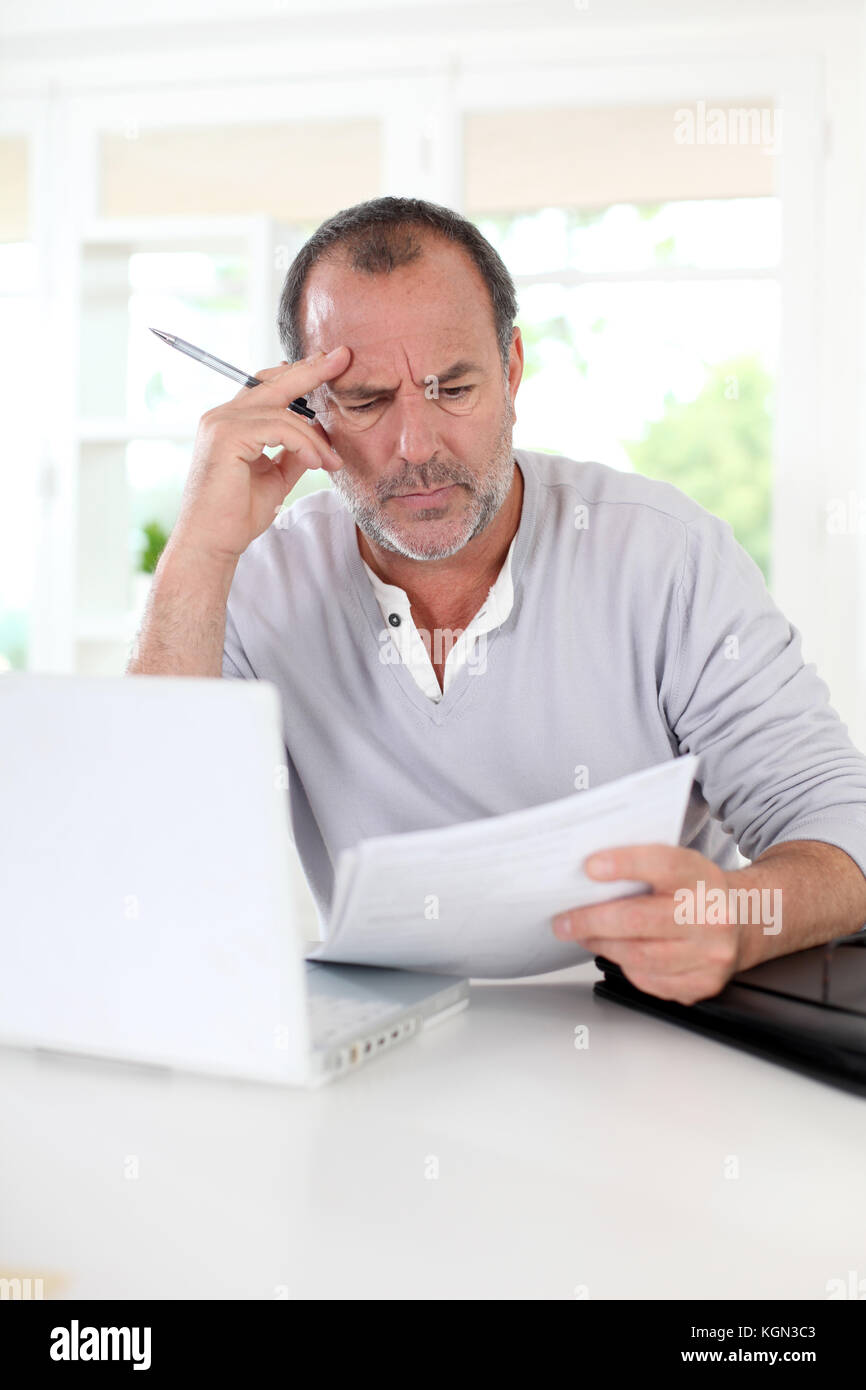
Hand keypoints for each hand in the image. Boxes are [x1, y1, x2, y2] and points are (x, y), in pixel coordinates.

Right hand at [172, 345, 350, 561]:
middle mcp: (222, 416)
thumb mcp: (275, 477)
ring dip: (315, 437)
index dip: (299, 375)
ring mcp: (221, 423)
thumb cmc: (237, 515)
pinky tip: (317, 463)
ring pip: (283, 411)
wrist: (212, 543)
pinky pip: (279, 427)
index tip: (330, 365)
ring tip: (331, 462)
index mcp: (232, 422)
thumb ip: (293, 452)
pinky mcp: (226, 437)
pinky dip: (304, 443)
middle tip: (342, 358)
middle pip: (273, 381)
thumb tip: (317, 436)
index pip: (268, 387)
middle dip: (311, 370)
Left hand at [552, 844, 741, 1004]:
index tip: (590, 867)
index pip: (662, 865)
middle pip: (639, 919)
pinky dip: (625, 967)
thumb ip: (644, 869)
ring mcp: (710, 955)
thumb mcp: (682, 866)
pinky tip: (616, 953)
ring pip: (640, 956)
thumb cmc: (699, 891)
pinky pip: (650, 980)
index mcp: (701, 878)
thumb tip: (587, 875)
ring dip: (602, 946)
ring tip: (583, 935)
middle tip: (563, 921)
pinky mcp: (703, 983)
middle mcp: (710, 917)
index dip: (625, 864)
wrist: (747, 921)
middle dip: (591, 921)